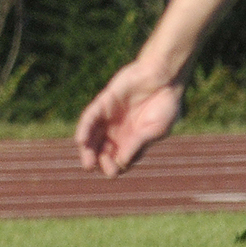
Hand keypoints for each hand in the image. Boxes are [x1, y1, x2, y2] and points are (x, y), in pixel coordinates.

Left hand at [75, 56, 183, 177]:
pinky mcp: (103, 104)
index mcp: (132, 141)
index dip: (113, 167)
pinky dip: (84, 130)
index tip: (113, 169)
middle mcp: (118, 132)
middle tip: (94, 166)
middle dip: (98, 161)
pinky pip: (89, 118)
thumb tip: (121, 164)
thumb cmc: (165, 104)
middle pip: (102, 152)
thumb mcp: (154, 129)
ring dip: (87, 151)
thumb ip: (137, 144)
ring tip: (87, 162)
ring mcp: (109, 118)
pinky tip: (81, 141)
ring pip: (92, 138)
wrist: (164, 77)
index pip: (117, 160)